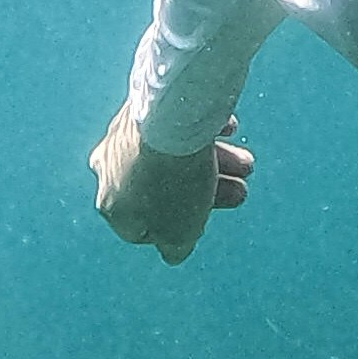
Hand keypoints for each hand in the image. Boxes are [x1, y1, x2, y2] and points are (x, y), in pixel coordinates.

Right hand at [90, 110, 252, 262]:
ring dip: (214, 163)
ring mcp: (125, 135)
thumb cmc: (173, 184)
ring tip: (247, 164)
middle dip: (208, 192)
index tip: (204, 221)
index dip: (178, 227)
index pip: (143, 227)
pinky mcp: (143, 105)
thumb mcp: (179, 232)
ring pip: (173, 155)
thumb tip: (174, 253)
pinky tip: (228, 127)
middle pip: (165, 187)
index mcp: (111, 205)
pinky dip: (202, 130)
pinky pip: (174, 124)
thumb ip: (175, 246)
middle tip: (241, 189)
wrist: (169, 121)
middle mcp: (110, 169)